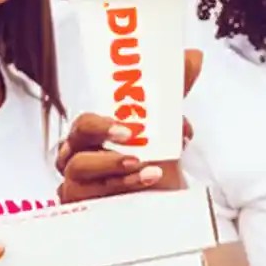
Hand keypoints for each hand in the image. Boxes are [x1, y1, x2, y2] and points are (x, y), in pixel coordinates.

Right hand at [56, 49, 202, 202]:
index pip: (82, 124)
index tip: (128, 128)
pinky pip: (91, 200)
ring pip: (80, 173)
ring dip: (114, 168)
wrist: (164, 199)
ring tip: (147, 168)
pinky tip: (144, 184)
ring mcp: (76, 187)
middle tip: (133, 142)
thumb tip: (193, 56)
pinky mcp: (83, 210)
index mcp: (89, 137)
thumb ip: (175, 92)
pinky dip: (119, 190)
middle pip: (72, 147)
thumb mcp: (167, 124)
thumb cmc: (155, 160)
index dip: (100, 124)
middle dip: (102, 143)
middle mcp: (76, 159)